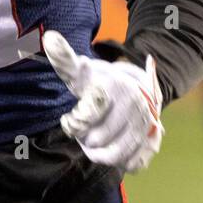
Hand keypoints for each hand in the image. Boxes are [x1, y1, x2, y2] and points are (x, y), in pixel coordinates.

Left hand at [43, 31, 164, 172]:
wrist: (137, 89)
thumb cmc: (101, 83)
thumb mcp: (82, 72)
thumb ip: (64, 59)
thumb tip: (48, 38)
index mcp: (114, 87)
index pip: (84, 119)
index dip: (72, 123)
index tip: (69, 118)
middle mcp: (135, 105)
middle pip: (95, 141)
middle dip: (85, 138)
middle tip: (86, 128)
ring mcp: (146, 124)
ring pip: (113, 156)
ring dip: (99, 152)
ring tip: (95, 141)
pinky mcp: (154, 141)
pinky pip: (132, 164)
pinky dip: (121, 160)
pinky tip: (115, 147)